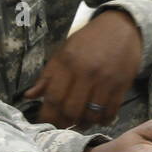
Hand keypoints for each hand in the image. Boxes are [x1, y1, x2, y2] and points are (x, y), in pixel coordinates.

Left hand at [24, 10, 143, 128]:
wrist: (121, 26)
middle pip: (71, 109)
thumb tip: (29, 96)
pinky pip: (111, 111)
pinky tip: (98, 118)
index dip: (47, 115)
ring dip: (84, 124)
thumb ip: (47, 75)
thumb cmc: (88, 40)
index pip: (53, 96)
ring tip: (80, 123)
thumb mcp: (64, 51)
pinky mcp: (122, 84)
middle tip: (63, 125)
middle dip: (65, 122)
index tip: (45, 123)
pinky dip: (103, 120)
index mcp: (67, 61)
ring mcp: (105, 79)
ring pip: (91, 114)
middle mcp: (86, 71)